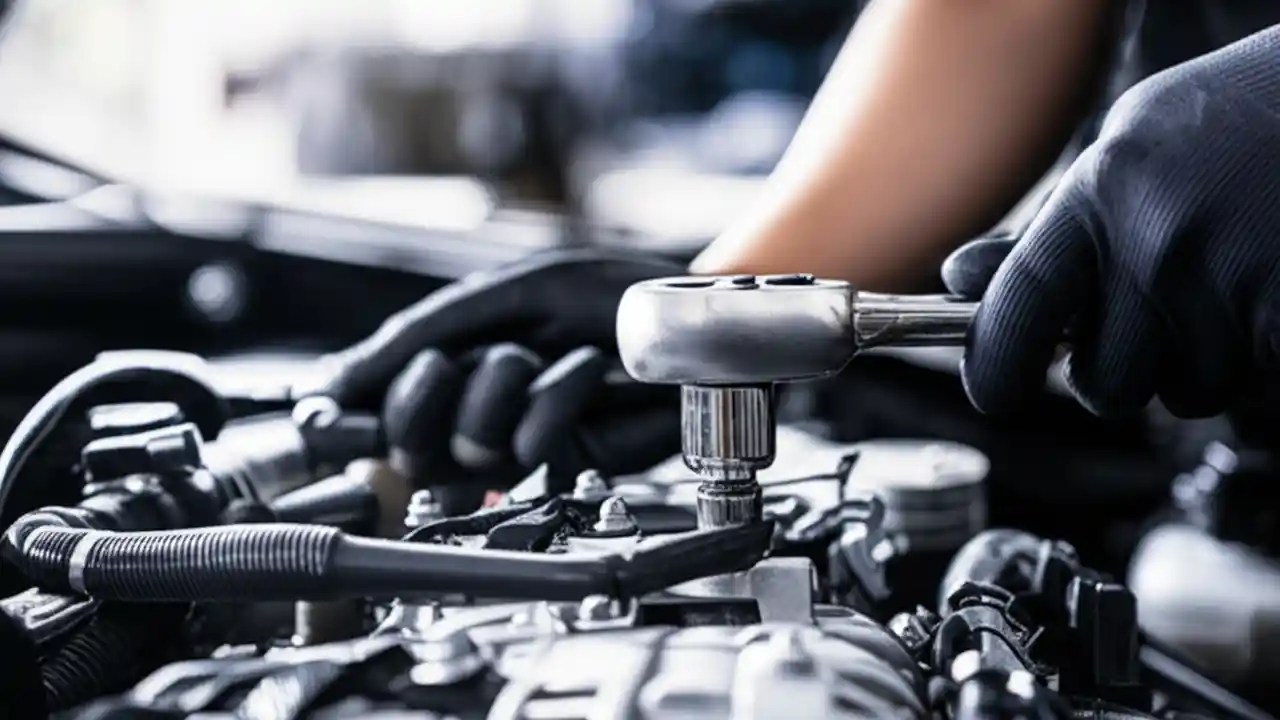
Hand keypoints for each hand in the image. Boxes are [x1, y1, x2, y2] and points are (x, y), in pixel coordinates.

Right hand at [312, 250, 684, 492]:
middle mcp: (474, 413)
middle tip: (456, 363)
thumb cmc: (607, 295)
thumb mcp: (509, 292)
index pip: (371, 403)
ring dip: (504, 381)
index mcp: (449, 368)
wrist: (686, 318)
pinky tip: (587, 373)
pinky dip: (559, 393)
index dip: (346, 407)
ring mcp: (516, 442)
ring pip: (468, 440)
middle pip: (404, 437)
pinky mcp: (564, 461)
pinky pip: (531, 442)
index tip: (323, 412)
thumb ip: (427, 329)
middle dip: (427, 393)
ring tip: (544, 355)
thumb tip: (333, 376)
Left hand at [943, 27, 1279, 416]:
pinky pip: (1250, 384)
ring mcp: (1232, 285)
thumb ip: (1049, 225)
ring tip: (1225, 284)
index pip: (1018, 305)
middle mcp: (1160, 244)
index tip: (991, 389)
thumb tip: (962, 280)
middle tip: (1147, 321)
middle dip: (1118, 371)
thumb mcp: (1129, 146)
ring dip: (1197, 362)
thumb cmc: (1238, 120)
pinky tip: (1261, 294)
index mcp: (1103, 194)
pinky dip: (1253, 358)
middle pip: (1103, 383)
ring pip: (1184, 392)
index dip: (994, 363)